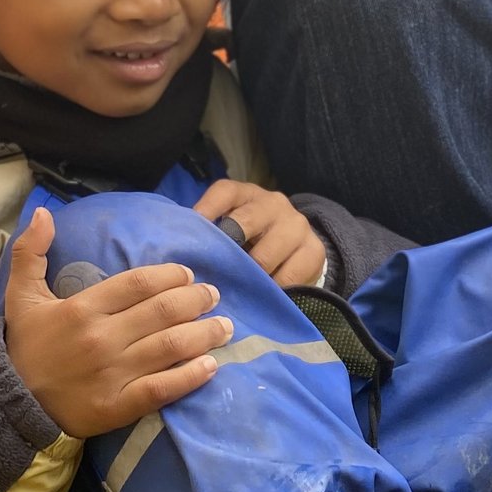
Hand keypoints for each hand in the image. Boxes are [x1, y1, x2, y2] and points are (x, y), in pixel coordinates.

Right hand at [0, 206, 228, 437]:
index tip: (188, 274)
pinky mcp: (117, 407)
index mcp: (82, 308)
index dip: (170, 275)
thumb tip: (45, 213)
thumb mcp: (20, 297)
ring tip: (225, 326)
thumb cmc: (23, 348)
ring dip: (204, 333)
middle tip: (214, 295)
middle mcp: (101, 338)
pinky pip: (162, 389)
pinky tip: (211, 366)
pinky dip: (190, 376)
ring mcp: (111, 374)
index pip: (138, 283)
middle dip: (196, 300)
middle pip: (162, 311)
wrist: (7, 407)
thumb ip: (31, 253)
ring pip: (169, 347)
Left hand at [194, 179, 328, 287]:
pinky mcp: (314, 250)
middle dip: (227, 252)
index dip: (207, 210)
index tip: (193, 234)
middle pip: (246, 222)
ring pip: (266, 255)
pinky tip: (262, 298)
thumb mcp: (230, 228)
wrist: (297, 247)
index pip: (224, 192)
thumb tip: (177, 250)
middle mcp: (273, 203)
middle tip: (212, 277)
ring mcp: (296, 225)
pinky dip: (273, 290)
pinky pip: (290, 276)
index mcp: (245, 194)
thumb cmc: (250, 239)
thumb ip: (209, 233)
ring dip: (249, 278)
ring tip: (235, 294)